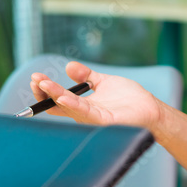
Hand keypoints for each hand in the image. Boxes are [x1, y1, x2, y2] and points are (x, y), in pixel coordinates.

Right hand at [30, 61, 162, 130]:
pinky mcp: (103, 120)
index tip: (37, 78)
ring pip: (68, 106)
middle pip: (57, 104)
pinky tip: (62, 97)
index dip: (45, 91)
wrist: (150, 109)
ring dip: (53, 95)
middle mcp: (84, 113)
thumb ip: (86, 75)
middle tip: (35, 79)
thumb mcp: (103, 82)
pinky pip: (84, 112)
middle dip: (43, 92)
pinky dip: (72, 104)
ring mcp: (92, 118)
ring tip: (42, 84)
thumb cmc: (129, 99)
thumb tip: (68, 66)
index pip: (57, 100)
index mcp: (83, 105)